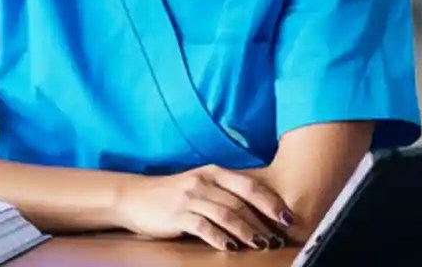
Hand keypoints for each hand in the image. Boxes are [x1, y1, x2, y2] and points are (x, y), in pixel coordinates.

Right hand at [113, 165, 297, 251]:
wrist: (133, 197)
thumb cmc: (171, 194)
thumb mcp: (199, 185)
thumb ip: (224, 193)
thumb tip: (258, 211)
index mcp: (213, 172)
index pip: (249, 186)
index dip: (271, 202)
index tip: (288, 218)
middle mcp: (203, 182)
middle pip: (240, 203)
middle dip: (263, 222)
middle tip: (278, 238)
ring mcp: (189, 198)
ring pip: (226, 215)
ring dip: (247, 232)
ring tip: (262, 245)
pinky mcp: (177, 215)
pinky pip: (203, 227)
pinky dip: (220, 238)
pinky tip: (231, 249)